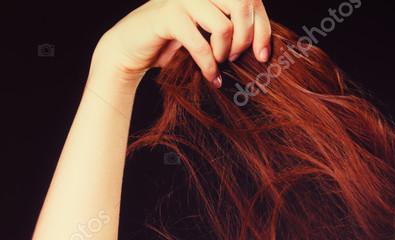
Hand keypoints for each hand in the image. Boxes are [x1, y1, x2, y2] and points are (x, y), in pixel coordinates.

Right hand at [92, 0, 272, 88]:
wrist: (129, 52)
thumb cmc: (172, 45)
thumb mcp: (207, 35)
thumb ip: (231, 30)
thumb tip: (264, 46)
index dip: (263, 28)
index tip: (262, 55)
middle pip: (242, 4)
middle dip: (248, 38)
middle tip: (238, 58)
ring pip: (224, 25)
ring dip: (225, 52)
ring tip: (219, 64)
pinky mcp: (167, 16)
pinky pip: (201, 43)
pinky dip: (209, 65)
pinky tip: (211, 77)